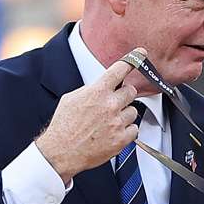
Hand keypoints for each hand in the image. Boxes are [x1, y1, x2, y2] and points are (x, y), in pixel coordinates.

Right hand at [34, 50, 142, 183]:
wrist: (62, 151)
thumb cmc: (64, 125)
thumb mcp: (72, 98)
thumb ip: (92, 90)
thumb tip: (104, 86)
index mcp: (97, 92)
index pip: (119, 70)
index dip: (133, 59)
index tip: (141, 53)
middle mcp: (110, 105)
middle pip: (131, 91)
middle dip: (123, 96)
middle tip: (112, 104)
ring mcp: (117, 122)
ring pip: (133, 111)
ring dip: (124, 114)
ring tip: (108, 122)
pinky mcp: (122, 138)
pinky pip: (134, 128)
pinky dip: (126, 130)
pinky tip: (112, 133)